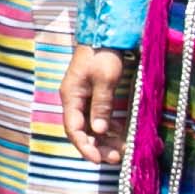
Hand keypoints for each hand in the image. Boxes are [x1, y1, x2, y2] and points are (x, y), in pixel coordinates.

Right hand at [66, 47, 130, 163]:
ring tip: (123, 151)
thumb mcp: (105, 79)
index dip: (84, 146)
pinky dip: (111, 129)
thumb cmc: (103, 54)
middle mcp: (75, 101)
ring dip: (106, 140)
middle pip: (82, 131)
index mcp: (71, 96)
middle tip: (116, 159)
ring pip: (93, 127)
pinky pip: (101, 119)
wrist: (105, 34)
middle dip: (98, 147)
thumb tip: (101, 130)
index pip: (73, 128)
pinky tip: (123, 136)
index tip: (97, 160)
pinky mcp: (95, 97)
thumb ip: (101, 105)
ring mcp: (85, 99)